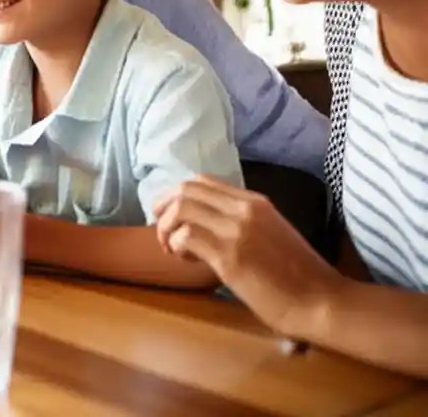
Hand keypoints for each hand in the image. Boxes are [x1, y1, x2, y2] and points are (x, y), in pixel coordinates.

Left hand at [153, 177, 342, 335]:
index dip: (177, 196)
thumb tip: (207, 226)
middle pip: (185, 190)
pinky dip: (175, 246)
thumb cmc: (298, 276)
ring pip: (180, 209)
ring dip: (165, 229)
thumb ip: (243, 223)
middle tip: (162, 233)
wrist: (321, 301)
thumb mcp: (271, 234)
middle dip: (163, 208)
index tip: (173, 218)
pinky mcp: (230, 256)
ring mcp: (237, 230)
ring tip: (173, 250)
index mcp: (254, 202)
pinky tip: (187, 261)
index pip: (202, 182)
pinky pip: (185, 237)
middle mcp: (244, 209)